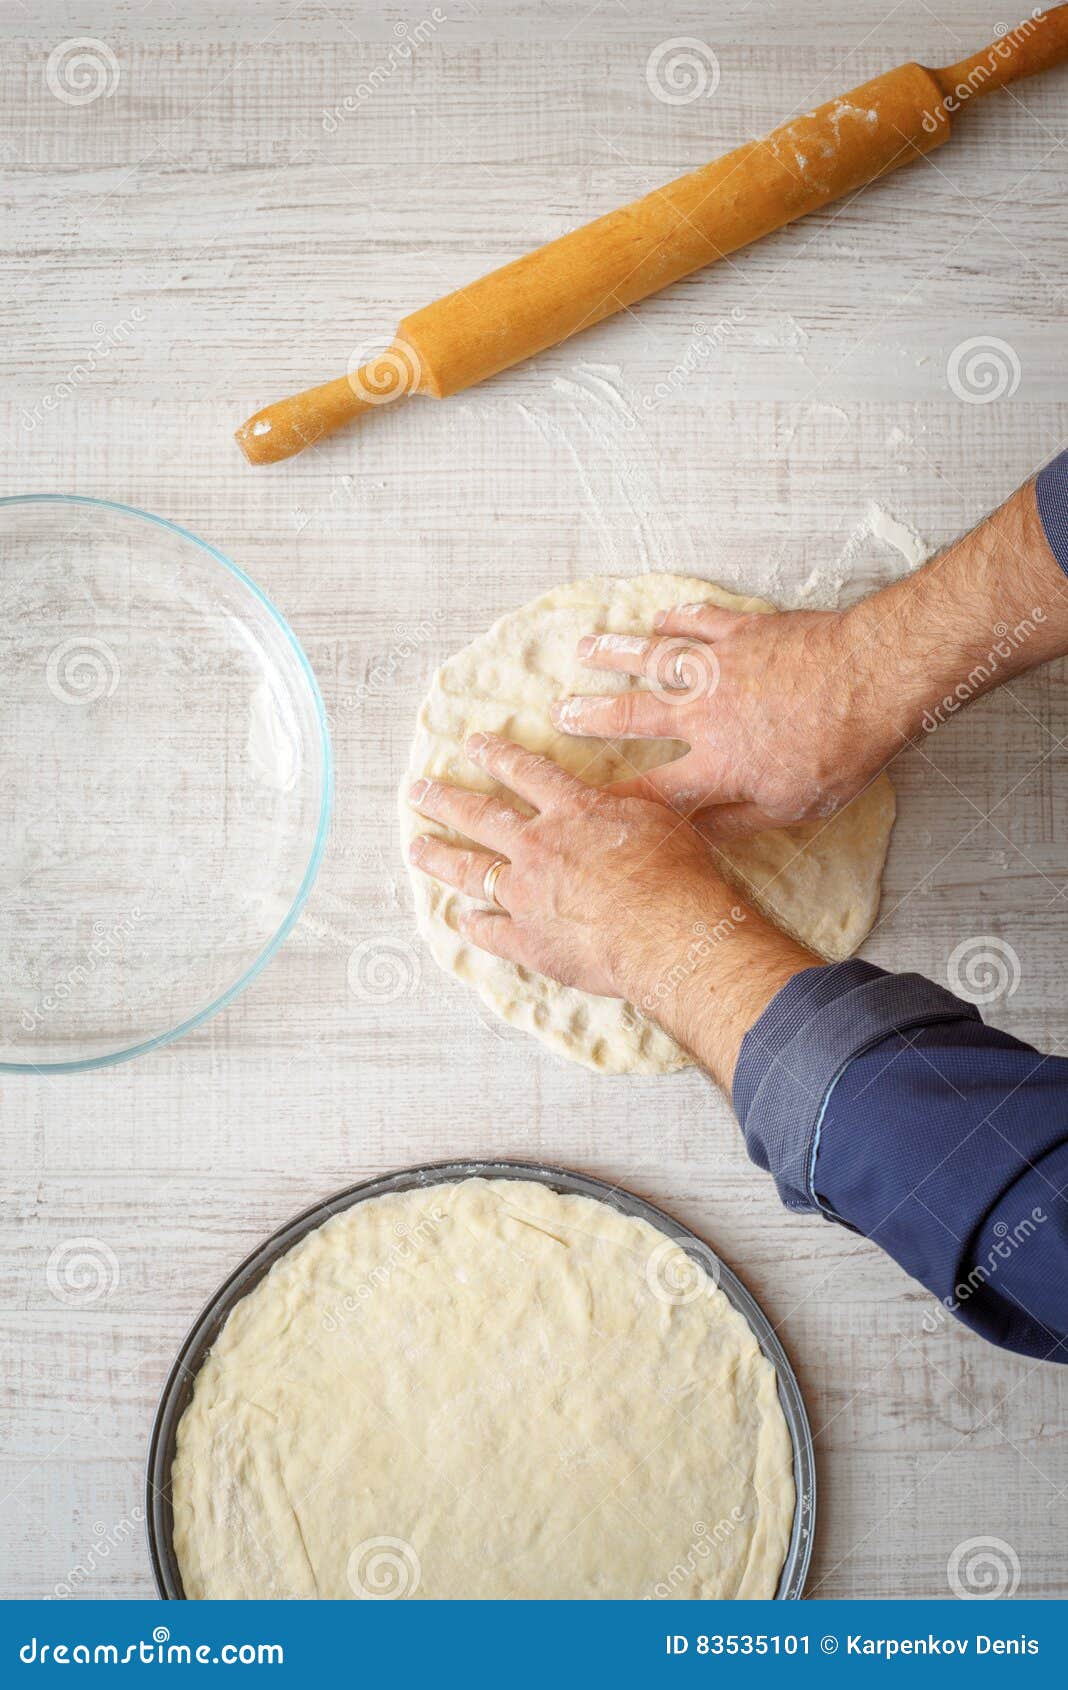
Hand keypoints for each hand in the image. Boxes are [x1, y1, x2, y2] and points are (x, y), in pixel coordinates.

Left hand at [407, 731, 733, 1002]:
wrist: (669, 934)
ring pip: (470, 870)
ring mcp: (526, 895)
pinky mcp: (527, 941)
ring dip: (440, 857)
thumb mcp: (658, 820)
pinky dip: (474, 925)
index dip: (497, 754)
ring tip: (416, 848)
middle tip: (417, 790)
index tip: (473, 743)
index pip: (525, 772)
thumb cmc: (677, 875)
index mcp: (572, 810)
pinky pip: (490, 932)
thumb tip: (616, 799)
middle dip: (445, 799)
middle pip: (481, 816)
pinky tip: (462, 920)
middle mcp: (539, 847)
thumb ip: (625, 808)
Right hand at [550, 603, 899, 836]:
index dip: (614, 797)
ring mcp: (721, 665)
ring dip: (615, 652)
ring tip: (583, 649)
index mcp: (716, 764)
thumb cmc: (842, 749)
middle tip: (560, 712)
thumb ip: (737, 820)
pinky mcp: (745, 631)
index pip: (652, 788)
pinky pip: (699, 620)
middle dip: (592, 714)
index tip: (584, 802)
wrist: (874, 678)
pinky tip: (658, 618)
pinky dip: (675, 618)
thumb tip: (694, 832)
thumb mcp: (793, 807)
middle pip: (634, 712)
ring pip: (654, 658)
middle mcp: (705, 713)